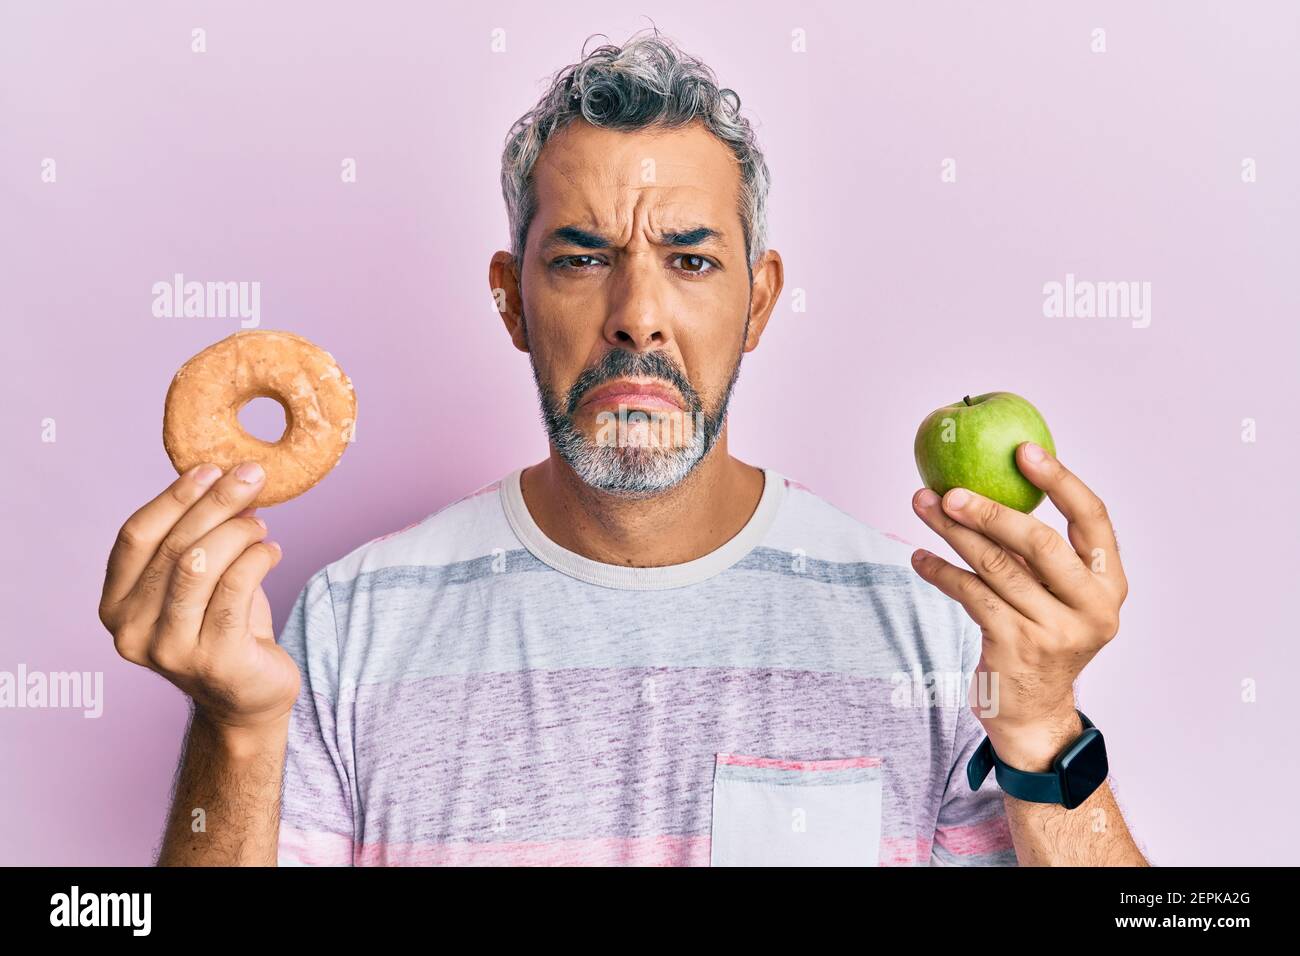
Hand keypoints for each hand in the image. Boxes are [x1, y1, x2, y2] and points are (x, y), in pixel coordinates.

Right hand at [98, 462, 300, 736]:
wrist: (249, 696)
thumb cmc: (223, 628)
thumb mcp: (198, 581)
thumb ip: (196, 539)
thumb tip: (224, 479)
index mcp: (115, 606)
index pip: (135, 537)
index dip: (172, 497)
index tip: (209, 468)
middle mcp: (131, 632)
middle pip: (173, 546)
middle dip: (216, 503)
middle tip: (252, 477)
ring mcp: (170, 650)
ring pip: (201, 564)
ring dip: (238, 532)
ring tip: (261, 525)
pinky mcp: (214, 660)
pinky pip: (235, 589)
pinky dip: (258, 558)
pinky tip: (273, 551)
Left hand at [910, 441, 1127, 770]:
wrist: (1032, 713)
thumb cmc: (1041, 635)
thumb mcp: (1058, 596)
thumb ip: (1043, 551)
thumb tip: (996, 477)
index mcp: (1111, 585)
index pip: (1093, 520)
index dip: (1060, 480)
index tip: (1025, 450)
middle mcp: (1092, 609)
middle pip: (1041, 542)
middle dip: (992, 510)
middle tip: (950, 490)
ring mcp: (1055, 631)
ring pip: (997, 567)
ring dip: (954, 534)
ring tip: (922, 507)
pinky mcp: (1015, 647)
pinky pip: (970, 595)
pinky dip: (940, 571)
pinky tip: (919, 556)